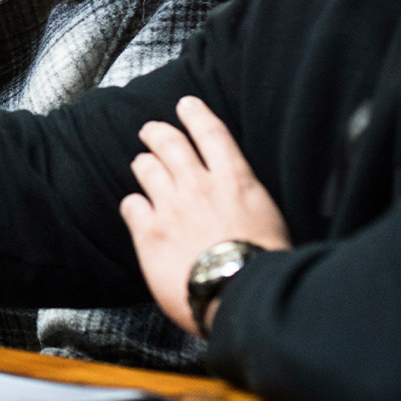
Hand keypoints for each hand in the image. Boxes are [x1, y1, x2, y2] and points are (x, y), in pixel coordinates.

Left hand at [118, 96, 289, 334]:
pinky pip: (131, 204)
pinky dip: (133, 205)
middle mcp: (199, 185)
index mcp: (235, 180)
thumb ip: (245, 199)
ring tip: (143, 166)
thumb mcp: (269, 219)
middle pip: (169, 142)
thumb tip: (240, 200)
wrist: (242, 295)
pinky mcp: (149, 232)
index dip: (196, 114)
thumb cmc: (265, 265)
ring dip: (143, 164)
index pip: (211, 133)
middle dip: (157, 131)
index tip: (186, 104)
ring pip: (146, 167)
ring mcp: (171, 207)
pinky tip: (137, 211)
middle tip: (150, 130)